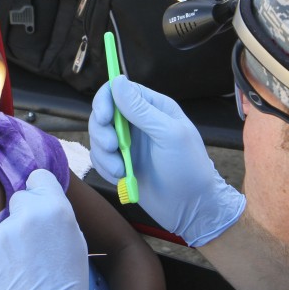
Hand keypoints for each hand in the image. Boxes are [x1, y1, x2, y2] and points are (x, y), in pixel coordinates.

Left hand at [0, 170, 87, 289]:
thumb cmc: (65, 285)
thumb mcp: (74, 240)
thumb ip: (56, 214)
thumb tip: (41, 199)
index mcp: (56, 208)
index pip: (38, 177)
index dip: (40, 192)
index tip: (40, 206)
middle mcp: (28, 213)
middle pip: (19, 199)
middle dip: (24, 216)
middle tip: (32, 244)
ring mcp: (2, 230)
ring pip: (3, 224)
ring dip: (8, 238)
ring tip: (21, 265)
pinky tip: (7, 272)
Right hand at [89, 76, 244, 245]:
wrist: (191, 208)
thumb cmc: (188, 168)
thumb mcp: (169, 134)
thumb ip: (141, 109)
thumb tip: (118, 81)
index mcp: (153, 108)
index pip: (119, 91)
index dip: (105, 100)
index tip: (104, 117)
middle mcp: (138, 122)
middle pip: (103, 114)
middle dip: (102, 132)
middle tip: (113, 147)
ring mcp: (128, 144)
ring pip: (98, 138)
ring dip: (104, 154)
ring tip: (121, 170)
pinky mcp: (120, 163)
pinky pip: (99, 159)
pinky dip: (105, 168)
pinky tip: (122, 177)